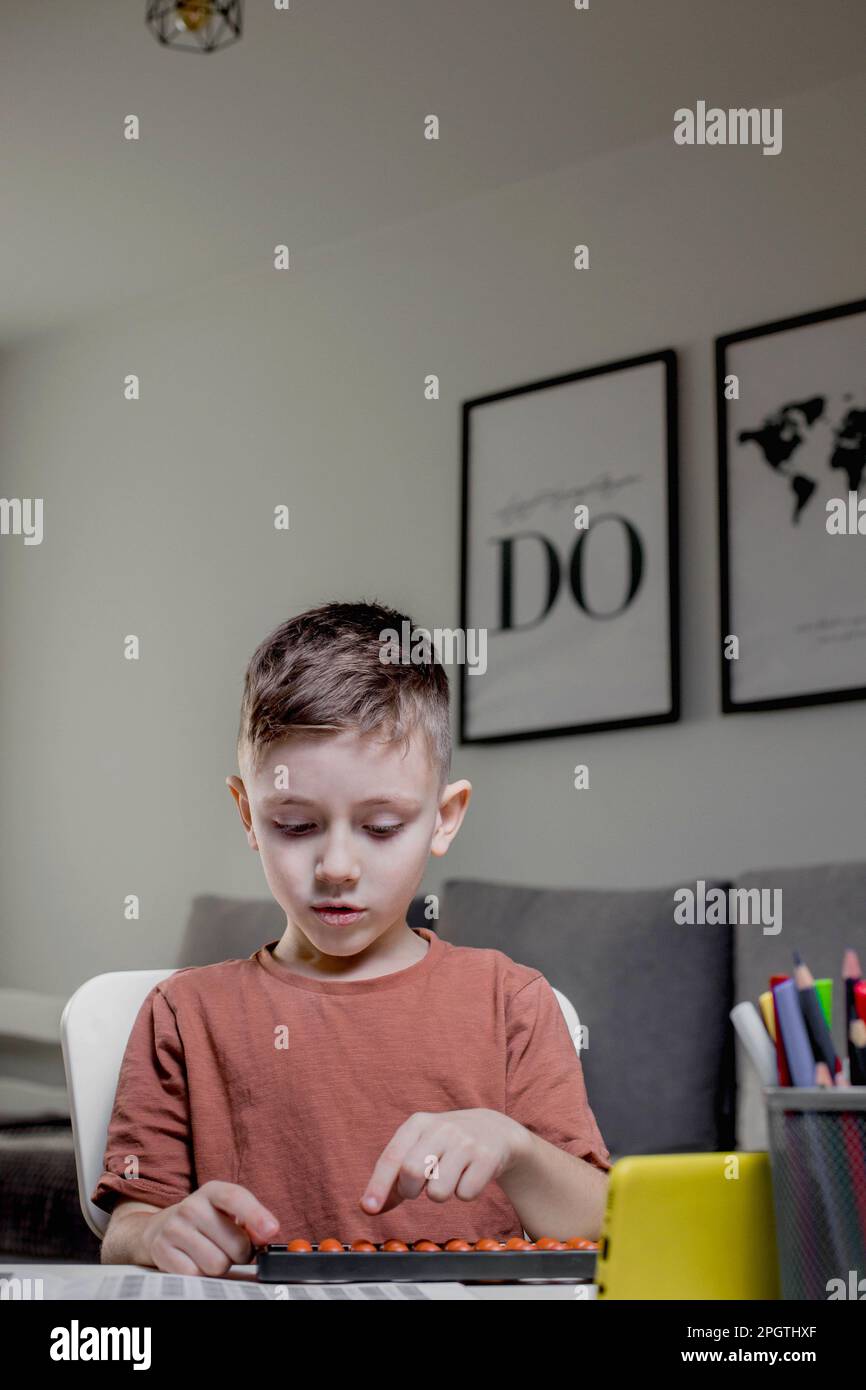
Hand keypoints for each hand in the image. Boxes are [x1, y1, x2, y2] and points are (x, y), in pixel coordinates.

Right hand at [141, 1181, 279, 1275]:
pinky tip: (195, 1261)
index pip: (235, 1197)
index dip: (256, 1214)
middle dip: (241, 1254)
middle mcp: (191, 1206)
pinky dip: (201, 1275)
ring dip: (222, 1266)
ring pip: (217, 1264)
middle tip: (232, 1248)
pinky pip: (196, 1275)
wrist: (161, 1228)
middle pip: (236, 1244)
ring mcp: (174, 1229)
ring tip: (212, 1254)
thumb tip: (267, 1234)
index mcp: (212, 1191)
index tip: (272, 1230)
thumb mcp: (227, 1212)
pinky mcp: (162, 1252)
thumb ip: (251, 1222)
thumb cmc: (206, 1222)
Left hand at [360, 1109, 528, 1214]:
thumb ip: (394, 1178)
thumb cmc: (447, 1145)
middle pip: (411, 1172)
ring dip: (439, 1194)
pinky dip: (464, 1193)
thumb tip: (369, 1206)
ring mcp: (466, 1142)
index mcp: (418, 1124)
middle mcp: (441, 1128)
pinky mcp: (487, 1157)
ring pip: (438, 1191)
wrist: (494, 1129)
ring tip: (448, 1178)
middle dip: (410, 1190)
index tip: (368, 1208)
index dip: (378, 1185)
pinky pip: (465, 1195)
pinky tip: (470, 1175)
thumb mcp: (420, 1149)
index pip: (392, 1156)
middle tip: (420, 1187)